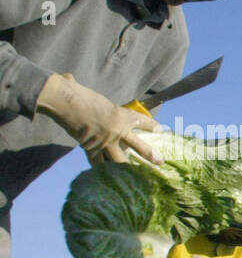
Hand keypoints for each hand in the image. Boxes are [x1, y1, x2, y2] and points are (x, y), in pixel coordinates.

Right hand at [35, 73, 163, 165]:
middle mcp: (117, 129)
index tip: (160, 130)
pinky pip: (98, 163)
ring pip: (120, 161)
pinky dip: (100, 169)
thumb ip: (85, 89)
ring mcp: (105, 141)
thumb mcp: (87, 90)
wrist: (64, 101)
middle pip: (139, 147)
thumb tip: (69, 78)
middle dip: (150, 155)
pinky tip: (106, 177)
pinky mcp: (90, 148)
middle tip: (160, 161)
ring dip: (126, 168)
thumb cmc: (74, 91)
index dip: (152, 126)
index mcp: (121, 114)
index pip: (141, 121)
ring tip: (135, 179)